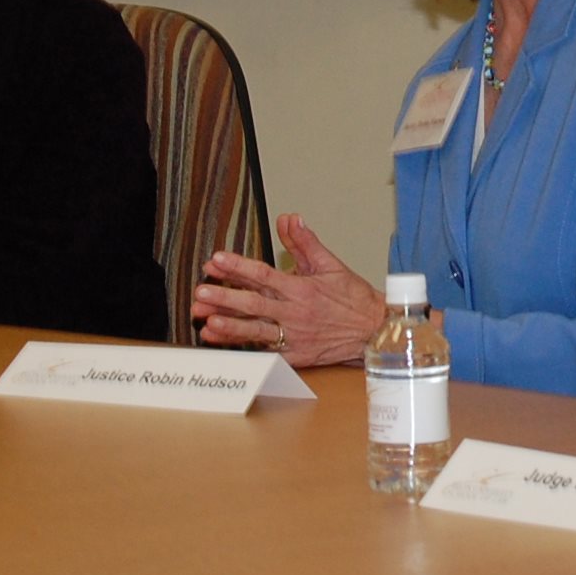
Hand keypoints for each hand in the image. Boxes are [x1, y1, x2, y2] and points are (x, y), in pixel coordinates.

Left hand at [192, 214, 384, 366]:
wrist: (374, 330)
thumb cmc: (353, 298)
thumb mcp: (331, 264)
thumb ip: (305, 242)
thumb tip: (289, 218)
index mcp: (301, 288)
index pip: (264, 275)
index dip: (239, 267)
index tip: (217, 260)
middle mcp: (294, 313)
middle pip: (254, 304)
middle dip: (225, 297)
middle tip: (201, 291)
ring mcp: (294, 336)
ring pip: (256, 331)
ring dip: (230, 327)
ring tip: (206, 322)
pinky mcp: (295, 356)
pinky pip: (266, 354)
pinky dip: (244, 350)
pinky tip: (224, 345)